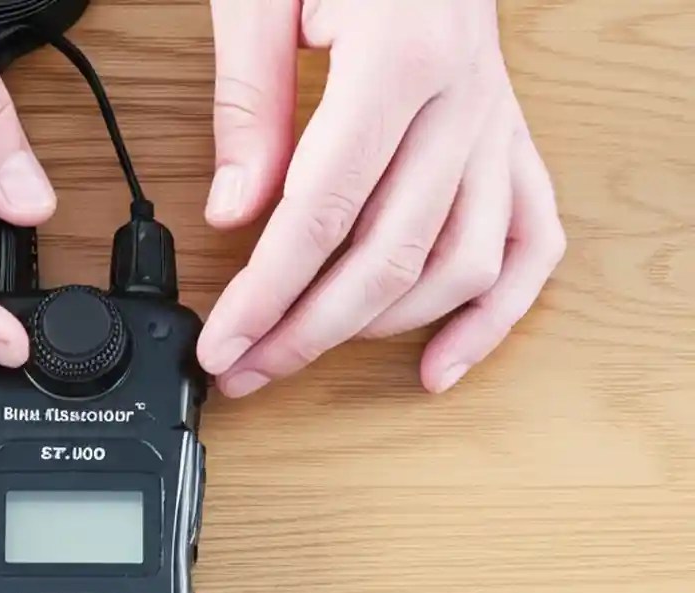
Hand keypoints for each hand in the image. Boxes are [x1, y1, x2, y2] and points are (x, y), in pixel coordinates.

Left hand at [198, 0, 566, 396]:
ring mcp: (496, 126)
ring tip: (308, 356)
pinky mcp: (511, 140)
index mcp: (399, 61)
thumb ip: (250, 102)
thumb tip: (236, 212)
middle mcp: (463, 103)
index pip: (322, 213)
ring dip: (382, 330)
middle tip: (247, 369)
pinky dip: (493, 315)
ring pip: (460, 265)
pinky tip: (440, 362)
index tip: (224, 342)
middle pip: (390, 256)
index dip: (267, 293)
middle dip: (308, 332)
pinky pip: (530, 242)